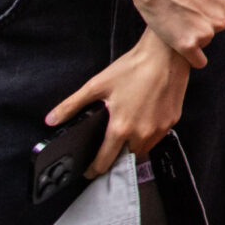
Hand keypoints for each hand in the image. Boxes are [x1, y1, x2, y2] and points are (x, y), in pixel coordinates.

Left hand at [45, 30, 190, 178]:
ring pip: (143, 148)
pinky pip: (158, 136)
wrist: (165, 54)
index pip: (105, 162)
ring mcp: (160, 128)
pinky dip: (149, 133)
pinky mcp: (172, 120)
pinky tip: (143, 118)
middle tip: (109, 144)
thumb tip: (51, 119)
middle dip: (116, 154)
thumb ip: (71, 105)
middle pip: (126, 157)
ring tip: (127, 130)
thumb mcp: (97, 85)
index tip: (90, 170)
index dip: (94, 169)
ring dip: (134, 146)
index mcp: (121, 127)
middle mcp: (142, 132)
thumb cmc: (133, 68)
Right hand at [134, 0, 224, 67]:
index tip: (198, 3)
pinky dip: (194, 58)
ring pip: (205, 41)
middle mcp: (221, 21)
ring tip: (178, 21)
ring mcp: (205, 34)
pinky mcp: (187, 46)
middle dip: (203, 22)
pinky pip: (198, 61)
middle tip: (185, 11)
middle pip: (215, 28)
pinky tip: (186, 50)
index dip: (211, 8)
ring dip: (194, 36)